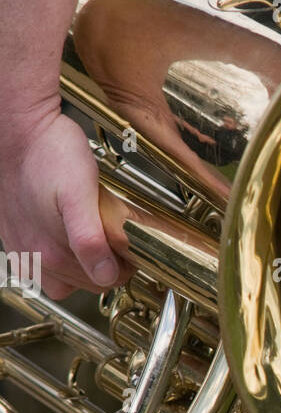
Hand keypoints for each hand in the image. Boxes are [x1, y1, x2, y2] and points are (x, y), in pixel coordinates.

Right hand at [0, 106, 132, 299]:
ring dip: (83, 264)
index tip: (133, 248)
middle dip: (106, 265)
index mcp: (51, 254)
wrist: (18, 129)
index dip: (125, 266)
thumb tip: (106, 275)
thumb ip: (90, 239)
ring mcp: (22, 247)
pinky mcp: (14, 236)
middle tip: (119, 238)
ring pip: (63, 277)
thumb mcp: (80, 194)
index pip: (103, 281)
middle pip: (85, 282)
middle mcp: (34, 258)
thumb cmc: (50, 153)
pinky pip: (41, 264)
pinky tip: (67, 235)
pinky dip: (60, 256)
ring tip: (96, 236)